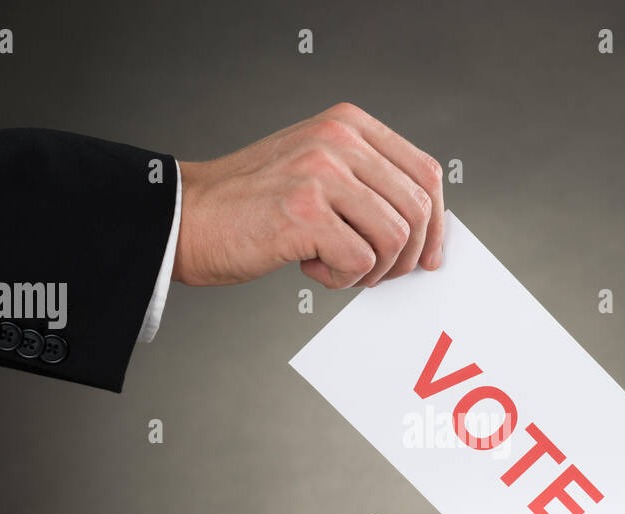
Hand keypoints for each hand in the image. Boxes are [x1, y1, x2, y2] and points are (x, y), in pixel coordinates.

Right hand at [171, 102, 445, 289]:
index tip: (429, 256)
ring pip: (394, 238)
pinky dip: (341, 279)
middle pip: (417, 209)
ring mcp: (321, 173)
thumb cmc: (252, 204)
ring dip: (372, 270)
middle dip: (406, 256)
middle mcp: (338, 139)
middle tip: (378, 274)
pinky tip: (311, 266)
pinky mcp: (305, 211)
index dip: (437, 224)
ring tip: (335, 266)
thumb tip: (425, 228)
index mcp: (348, 124)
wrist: (187, 217)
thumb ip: (367, 184)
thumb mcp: (317, 170)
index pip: (425, 173)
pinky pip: (361, 261)